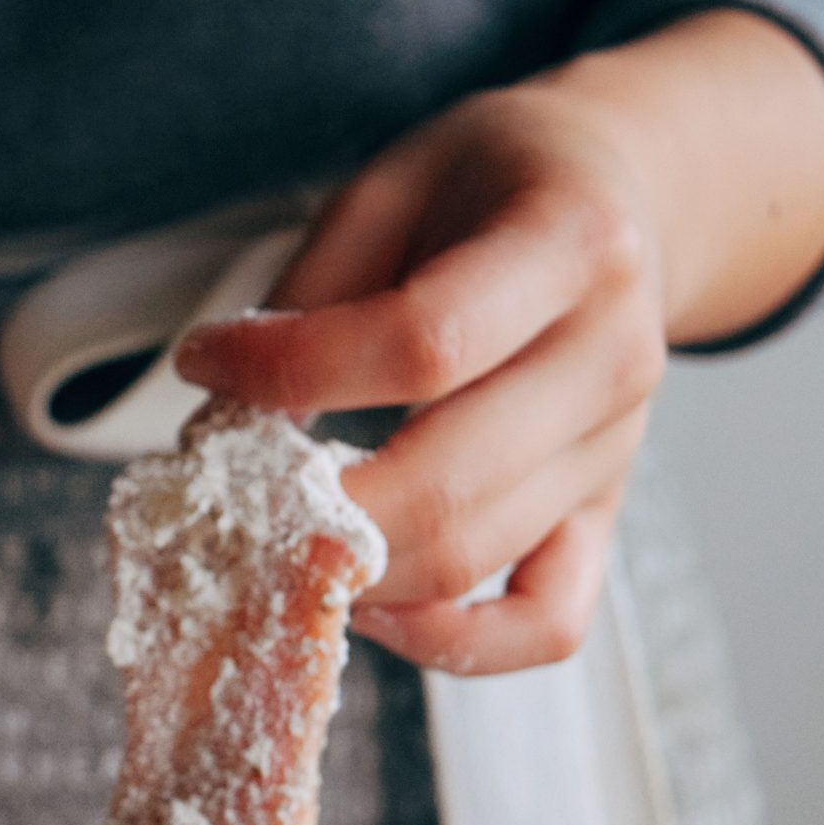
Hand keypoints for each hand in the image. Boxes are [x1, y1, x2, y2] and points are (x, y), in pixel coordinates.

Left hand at [174, 76, 671, 674]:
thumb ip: (319, 289)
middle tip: (223, 488)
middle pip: (450, 481)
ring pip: (477, 557)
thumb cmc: (491, 185)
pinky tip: (370, 604)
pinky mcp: (606, 515)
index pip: (425, 340)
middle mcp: (614, 358)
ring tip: (273, 530)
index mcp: (573, 243)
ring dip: (355, 570)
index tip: (205, 361)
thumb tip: (231, 409)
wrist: (618, 204)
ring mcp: (618, 451)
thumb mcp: (396, 182)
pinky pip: (546, 623)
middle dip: (310, 507)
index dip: (295, 366)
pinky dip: (454, 642)